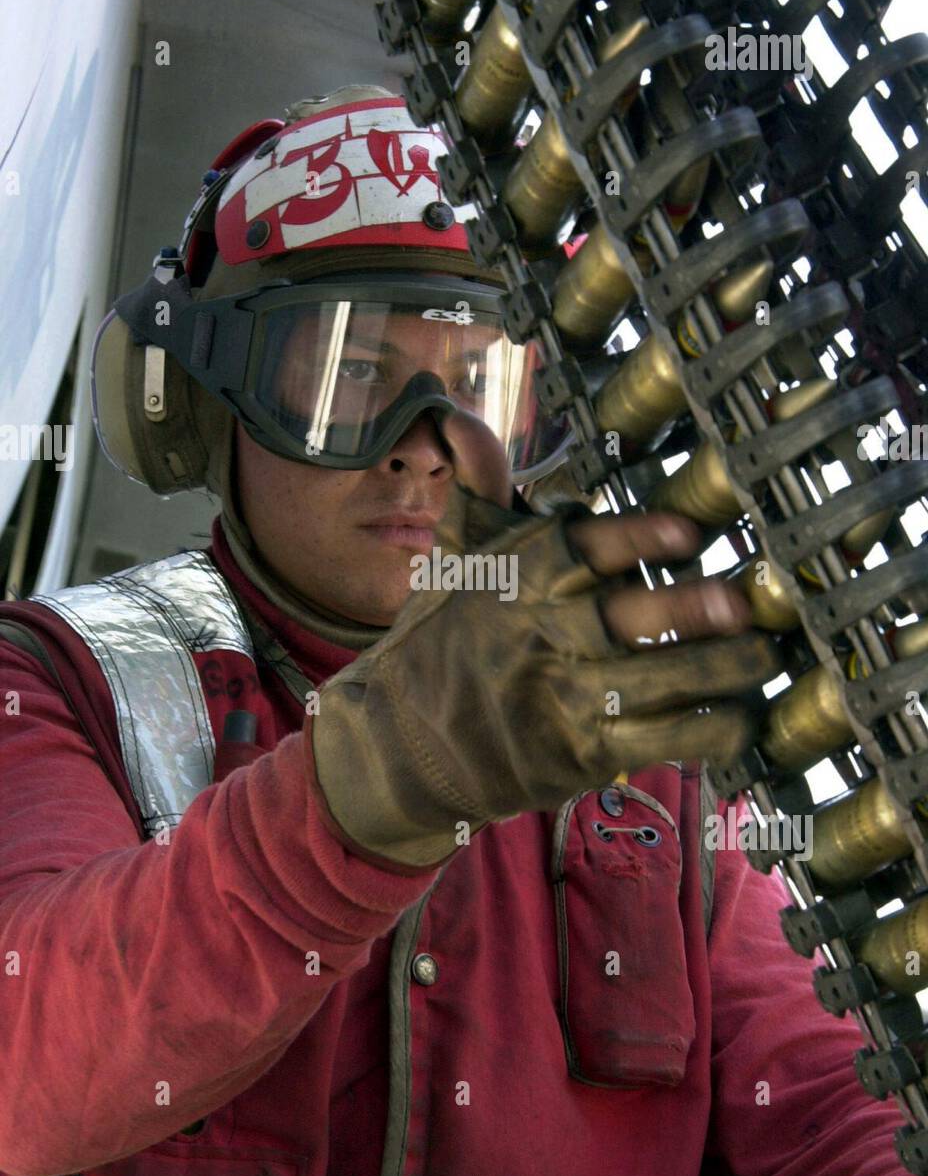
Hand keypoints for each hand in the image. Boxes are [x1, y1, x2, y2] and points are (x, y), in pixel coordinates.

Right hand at [312, 484, 779, 867]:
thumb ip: (480, 487)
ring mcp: (560, 700)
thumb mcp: (454, 559)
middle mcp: (540, 637)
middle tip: (741, 603)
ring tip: (765, 655)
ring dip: (716, 671)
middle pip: (624, 620)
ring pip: (652, 683)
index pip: (581, 551)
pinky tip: (741, 717)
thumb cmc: (439, 640)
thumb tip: (459, 419)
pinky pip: (655, 742)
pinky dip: (704, 732)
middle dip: (688, 611)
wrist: (399, 742)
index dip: (637, 539)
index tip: (688, 533)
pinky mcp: (577, 756)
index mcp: (517, 580)